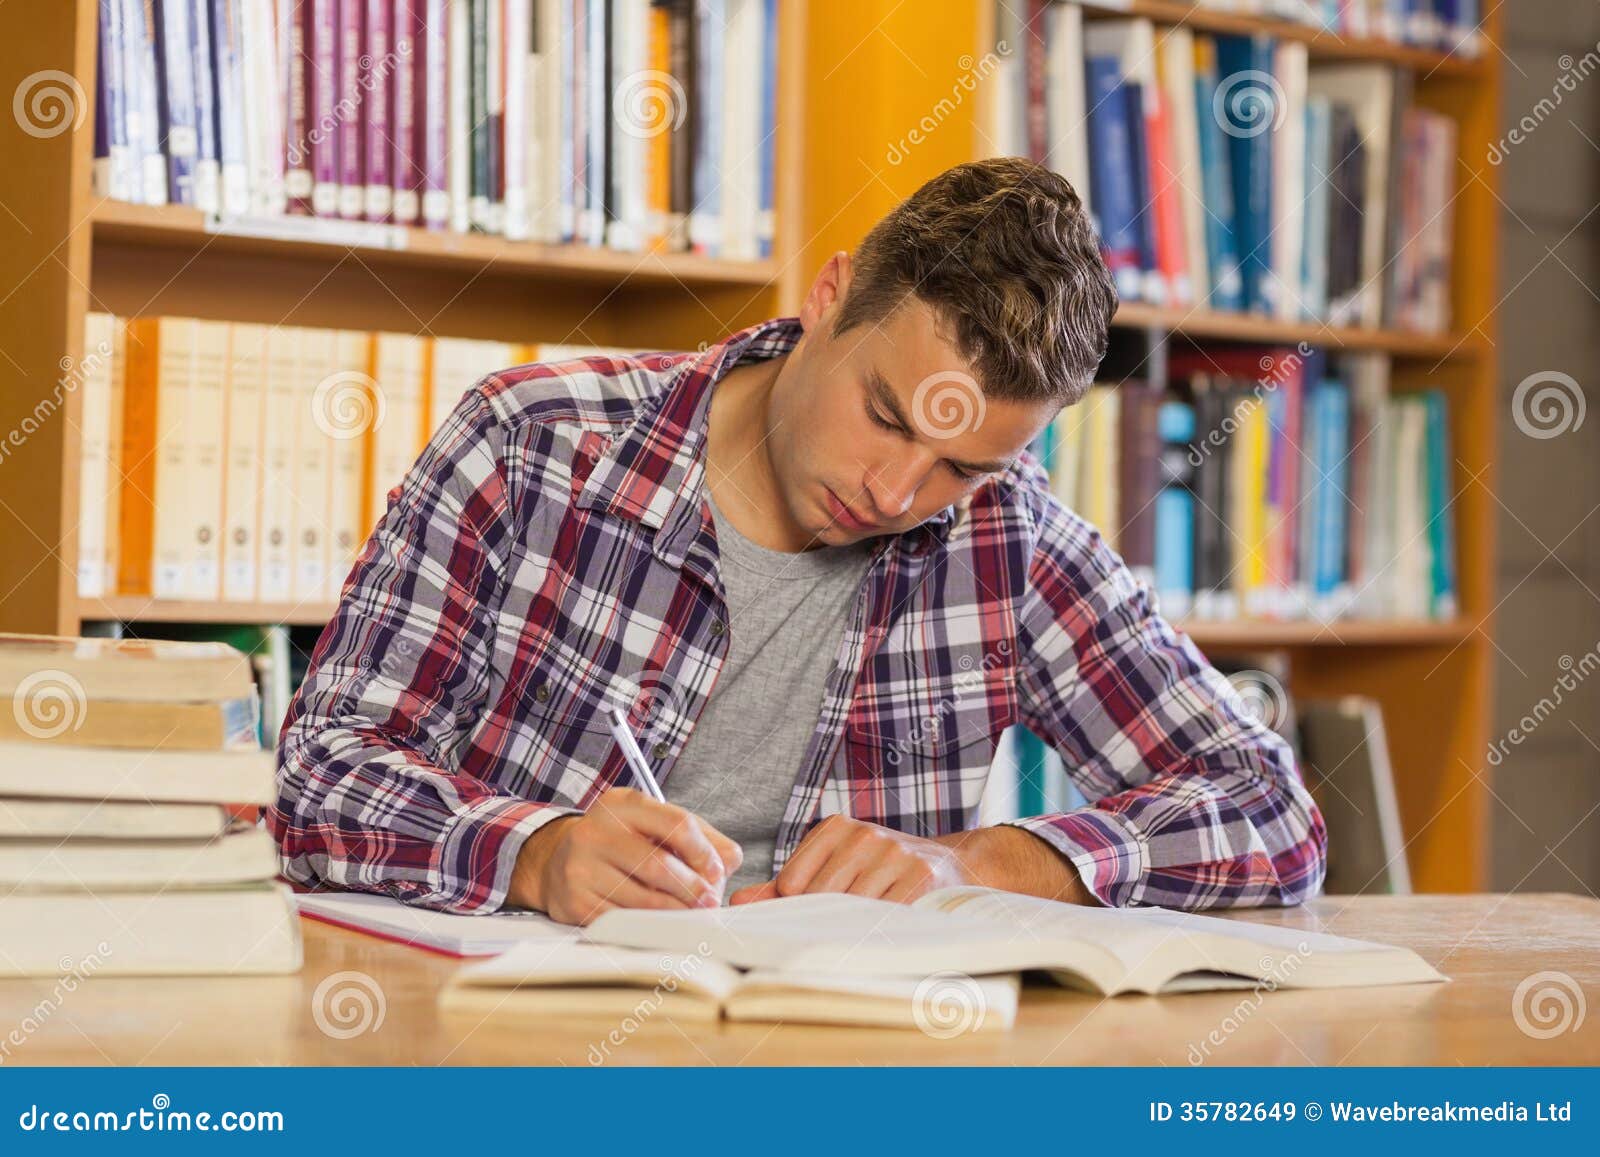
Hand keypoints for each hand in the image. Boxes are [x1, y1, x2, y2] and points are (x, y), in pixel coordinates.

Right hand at [509, 788, 741, 924]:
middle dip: (693, 888)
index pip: (676, 824)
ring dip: (677, 912)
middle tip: (710, 900)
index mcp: (623, 804)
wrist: (556, 859)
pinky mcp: (575, 901)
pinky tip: (663, 923)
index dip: (703, 852)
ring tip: (693, 914)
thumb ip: (696, 835)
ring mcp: (582, 867)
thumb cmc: (617, 841)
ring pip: (643, 898)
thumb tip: (729, 860)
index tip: (717, 871)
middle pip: (659, 865)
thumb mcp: (651, 822)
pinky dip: (651, 924)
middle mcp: (597, 831)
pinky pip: (624, 919)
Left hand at [728, 818, 1091, 906]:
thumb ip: (785, 887)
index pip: (791, 882)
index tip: (807, 920)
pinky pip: (885, 916)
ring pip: (850, 910)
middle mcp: (863, 835)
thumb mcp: (835, 869)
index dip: (795, 908)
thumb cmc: (883, 873)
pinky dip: (879, 932)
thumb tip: (734, 901)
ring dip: (852, 930)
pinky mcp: (920, 876)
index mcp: (836, 829)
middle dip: (822, 923)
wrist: (953, 866)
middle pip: (819, 898)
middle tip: (836, 934)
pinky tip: (885, 932)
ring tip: (863, 932)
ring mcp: (893, 853)